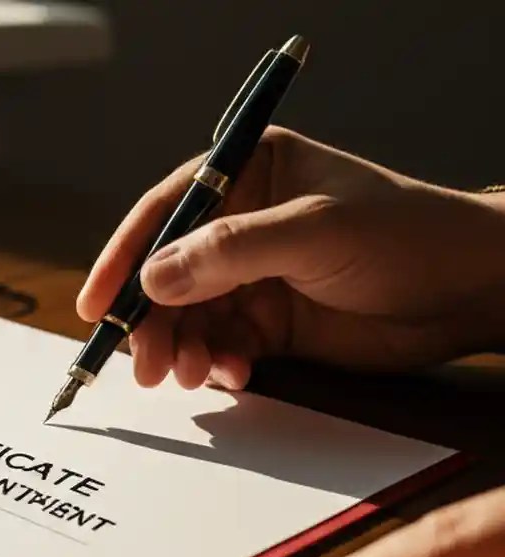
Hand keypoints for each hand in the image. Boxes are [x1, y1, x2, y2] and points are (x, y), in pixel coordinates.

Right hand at [76, 127, 504, 389]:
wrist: (471, 291)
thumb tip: (151, 280)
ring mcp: (255, 276)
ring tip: (185, 375)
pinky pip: (220, 345)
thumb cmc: (404, 234)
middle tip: (144, 364)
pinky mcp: (271, 323)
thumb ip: (229, 252)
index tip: (96, 304)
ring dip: (179, 347)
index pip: (166, 210)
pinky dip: (215, 364)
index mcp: (249, 174)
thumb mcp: (313, 231)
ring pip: (188, 316)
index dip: (124, 256)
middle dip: (150, 319)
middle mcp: (242, 224)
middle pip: (168, 272)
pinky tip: (229, 375)